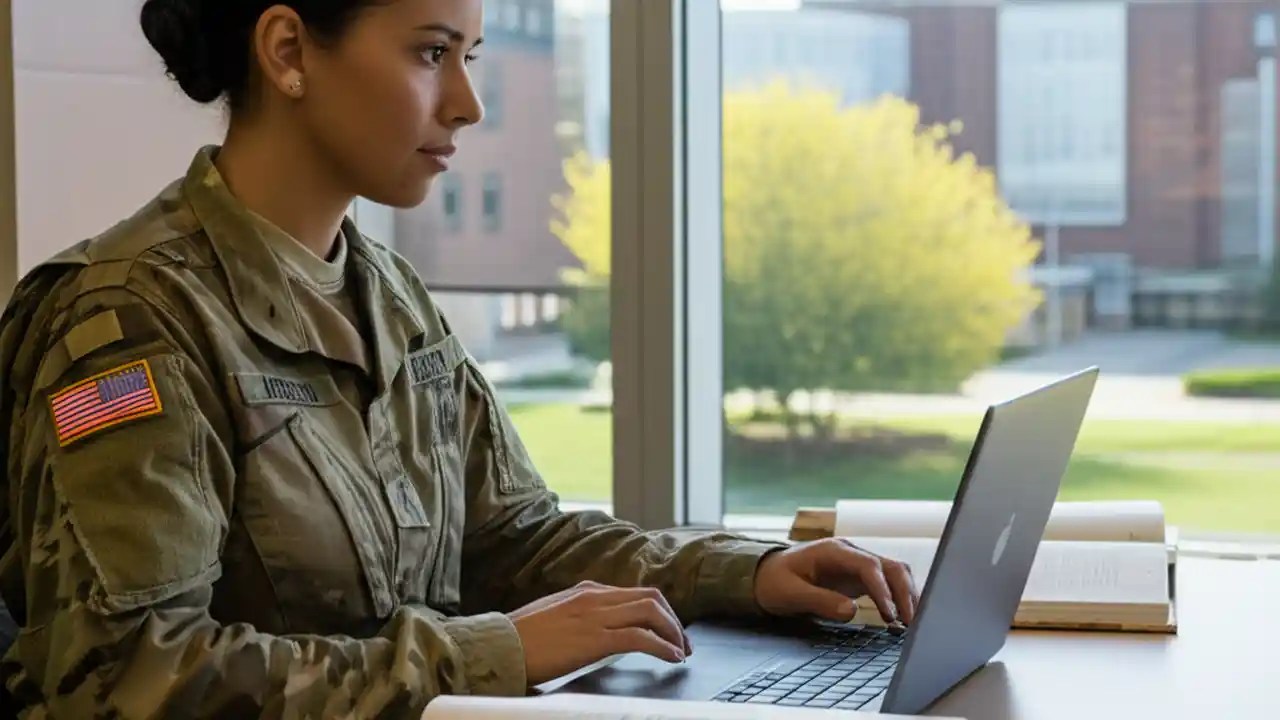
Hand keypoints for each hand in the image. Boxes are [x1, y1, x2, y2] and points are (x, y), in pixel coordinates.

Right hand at [509, 581, 693, 686]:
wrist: (499, 645)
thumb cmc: (520, 637)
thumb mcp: (554, 615)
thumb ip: (579, 615)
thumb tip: (596, 627)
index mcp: (586, 591)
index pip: (635, 593)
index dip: (659, 611)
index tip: (668, 629)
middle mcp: (595, 597)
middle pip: (651, 598)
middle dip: (673, 620)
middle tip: (682, 642)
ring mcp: (596, 615)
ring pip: (652, 612)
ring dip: (673, 632)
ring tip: (681, 651)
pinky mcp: (595, 638)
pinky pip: (641, 637)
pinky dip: (662, 646)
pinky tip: (671, 658)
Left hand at [753, 539, 919, 626]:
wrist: (766, 575)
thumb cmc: (775, 582)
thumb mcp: (790, 593)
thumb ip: (820, 601)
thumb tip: (851, 611)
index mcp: (834, 551)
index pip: (868, 566)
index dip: (882, 589)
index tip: (890, 614)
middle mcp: (851, 553)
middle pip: (890, 566)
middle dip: (904, 593)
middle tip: (911, 623)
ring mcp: (858, 564)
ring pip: (894, 573)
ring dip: (907, 595)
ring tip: (913, 623)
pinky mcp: (860, 578)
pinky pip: (888, 584)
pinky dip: (900, 598)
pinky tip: (905, 618)